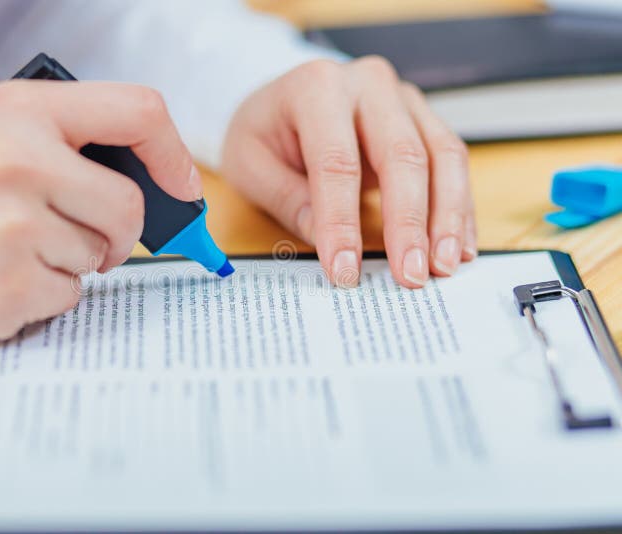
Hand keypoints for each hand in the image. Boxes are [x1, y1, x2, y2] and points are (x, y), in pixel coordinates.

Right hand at [0, 81, 198, 344]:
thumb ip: (62, 143)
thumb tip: (146, 179)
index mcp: (22, 111)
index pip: (139, 111)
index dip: (172, 153)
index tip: (180, 187)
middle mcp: (23, 161)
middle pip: (128, 206)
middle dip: (118, 234)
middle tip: (91, 240)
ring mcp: (17, 227)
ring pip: (98, 258)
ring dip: (68, 263)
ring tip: (8, 251)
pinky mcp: (11, 286)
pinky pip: (69, 297)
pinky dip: (43, 296)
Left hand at [221, 57, 475, 287]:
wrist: (284, 100)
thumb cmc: (265, 132)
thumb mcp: (249, 163)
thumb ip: (286, 199)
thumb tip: (326, 241)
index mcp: (316, 87)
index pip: (336, 162)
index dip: (342, 222)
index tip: (345, 270)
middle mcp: (368, 84)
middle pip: (402, 156)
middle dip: (408, 224)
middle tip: (410, 275)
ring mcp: (403, 98)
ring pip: (442, 156)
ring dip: (448, 217)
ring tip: (443, 266)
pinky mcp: (424, 119)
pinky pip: (453, 162)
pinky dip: (459, 208)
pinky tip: (460, 247)